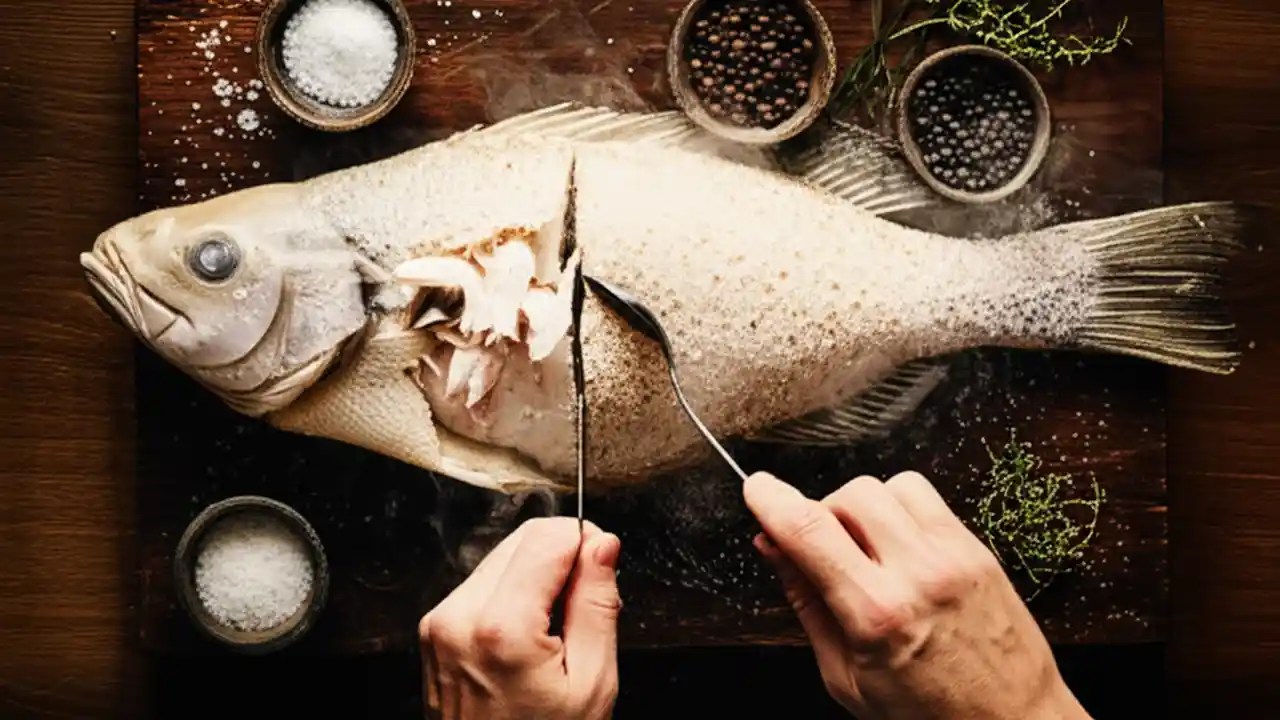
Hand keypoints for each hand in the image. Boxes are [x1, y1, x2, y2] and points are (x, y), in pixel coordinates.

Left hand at [418, 517, 621, 719]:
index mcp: (501, 626)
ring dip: (537, 579)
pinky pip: (482, 585)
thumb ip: (598, 603)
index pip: (549, 537)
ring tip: (554, 635)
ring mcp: (440, 623)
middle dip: (562, 561)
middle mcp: (460, 616)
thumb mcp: (592, 682)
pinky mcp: (434, 631)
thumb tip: (603, 545)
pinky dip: (512, 597)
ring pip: (503, 557)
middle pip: (523, 539)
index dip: (586, 545)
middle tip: (582, 611)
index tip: (602, 572)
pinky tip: (527, 641)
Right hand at [744, 471, 1090, 719]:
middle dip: (823, 513)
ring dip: (864, 507)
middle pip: (849, 494)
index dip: (771, 500)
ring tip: (865, 550)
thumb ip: (806, 603)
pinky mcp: (978, 549)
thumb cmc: (927, 716)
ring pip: (890, 485)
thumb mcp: (846, 677)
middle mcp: (920, 575)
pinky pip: (926, 497)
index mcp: (877, 615)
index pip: (809, 531)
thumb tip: (771, 547)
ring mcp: (955, 556)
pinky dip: (900, 509)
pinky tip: (898, 548)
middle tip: (822, 551)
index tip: (756, 488)